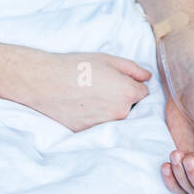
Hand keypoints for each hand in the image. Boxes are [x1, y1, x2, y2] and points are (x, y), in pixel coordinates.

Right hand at [11, 49, 152, 132]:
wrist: (46, 82)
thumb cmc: (77, 66)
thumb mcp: (108, 59)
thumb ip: (133, 69)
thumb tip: (147, 77)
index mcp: (128, 93)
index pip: (143, 93)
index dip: (131, 84)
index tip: (116, 80)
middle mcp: (120, 113)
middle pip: (131, 107)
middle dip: (122, 98)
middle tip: (101, 87)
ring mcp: (105, 125)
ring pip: (116, 117)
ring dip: (109, 109)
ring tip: (90, 96)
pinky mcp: (90, 133)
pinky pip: (100, 125)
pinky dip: (96, 117)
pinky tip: (82, 106)